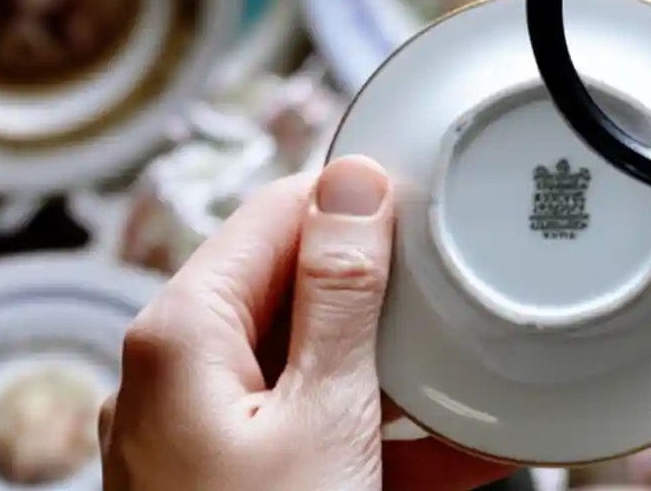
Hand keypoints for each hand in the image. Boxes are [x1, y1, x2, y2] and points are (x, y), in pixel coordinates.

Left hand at [98, 157, 510, 489]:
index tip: (421, 198)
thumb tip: (353, 188)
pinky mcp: (239, 477)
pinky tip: (457, 447)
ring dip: (395, 370)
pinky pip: (316, 427)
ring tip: (471, 374)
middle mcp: (179, 374)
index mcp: (182, 335)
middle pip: (294, 290)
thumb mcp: (322, 416)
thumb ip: (339, 294)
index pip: (272, 214)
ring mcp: (206, 432)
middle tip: (456, 289)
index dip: (351, 199)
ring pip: (314, 363)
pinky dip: (380, 431)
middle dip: (384, 295)